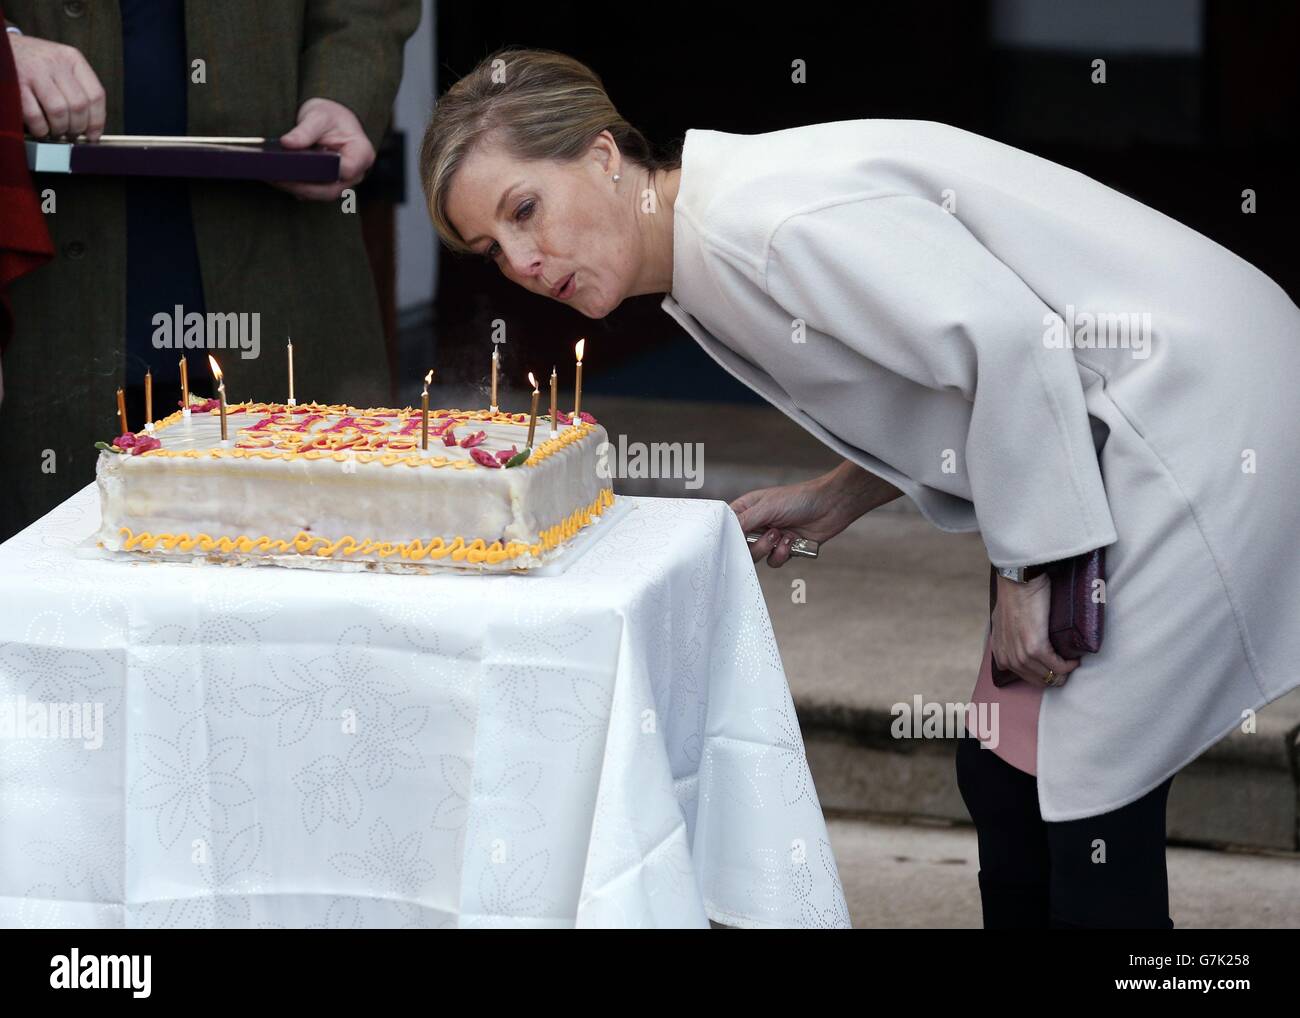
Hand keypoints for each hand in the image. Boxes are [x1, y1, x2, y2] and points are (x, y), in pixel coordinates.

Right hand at [10, 34, 105, 139]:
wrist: (2, 47)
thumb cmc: (33, 61)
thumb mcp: (60, 65)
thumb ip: (77, 88)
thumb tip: (91, 126)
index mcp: (71, 58)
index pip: (96, 95)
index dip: (97, 121)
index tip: (93, 134)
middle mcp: (55, 62)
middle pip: (79, 105)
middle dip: (77, 127)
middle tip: (71, 134)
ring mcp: (34, 72)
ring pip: (59, 111)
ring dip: (60, 129)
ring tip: (56, 131)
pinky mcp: (16, 84)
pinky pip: (35, 115)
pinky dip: (41, 128)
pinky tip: (40, 128)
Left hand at [274, 97, 373, 200]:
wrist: (331, 120)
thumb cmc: (330, 116)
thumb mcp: (318, 116)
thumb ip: (305, 130)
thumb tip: (287, 143)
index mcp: (361, 153)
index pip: (346, 169)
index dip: (325, 170)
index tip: (301, 165)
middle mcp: (355, 174)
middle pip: (331, 189)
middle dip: (303, 186)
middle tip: (277, 177)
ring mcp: (342, 183)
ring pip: (320, 194)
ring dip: (295, 188)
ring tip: (271, 177)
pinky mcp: (327, 186)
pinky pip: (312, 192)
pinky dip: (294, 187)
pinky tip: (275, 178)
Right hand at [730, 460, 900, 566]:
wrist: (830, 506)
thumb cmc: (798, 499)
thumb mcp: (766, 507)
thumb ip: (743, 522)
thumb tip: (725, 533)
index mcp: (747, 510)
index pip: (727, 527)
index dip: (727, 536)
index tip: (730, 542)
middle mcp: (757, 525)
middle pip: (740, 546)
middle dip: (754, 545)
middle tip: (768, 534)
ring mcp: (771, 538)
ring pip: (757, 557)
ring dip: (769, 549)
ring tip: (782, 535)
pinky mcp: (785, 549)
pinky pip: (774, 562)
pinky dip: (782, 554)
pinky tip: (792, 542)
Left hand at [990, 572, 1080, 686]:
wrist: (1018, 581)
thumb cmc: (1013, 595)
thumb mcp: (1002, 622)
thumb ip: (1007, 637)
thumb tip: (1017, 641)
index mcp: (1000, 653)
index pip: (1023, 676)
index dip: (1040, 674)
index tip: (1053, 667)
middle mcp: (1009, 658)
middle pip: (1037, 680)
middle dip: (1054, 677)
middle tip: (1067, 668)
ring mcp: (1021, 655)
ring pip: (1048, 676)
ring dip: (1063, 672)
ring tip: (1072, 663)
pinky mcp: (1036, 648)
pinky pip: (1057, 667)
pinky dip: (1068, 665)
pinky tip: (1074, 659)